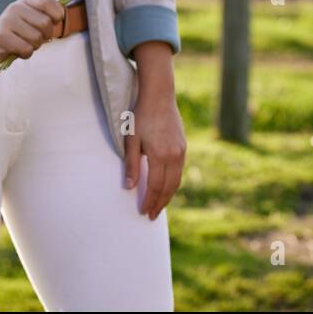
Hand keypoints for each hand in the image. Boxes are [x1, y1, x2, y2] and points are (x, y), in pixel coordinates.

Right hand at [0, 0, 65, 65]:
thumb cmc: (16, 36)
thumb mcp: (30, 20)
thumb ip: (45, 16)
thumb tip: (62, 15)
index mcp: (24, 1)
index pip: (48, 0)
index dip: (57, 13)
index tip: (55, 22)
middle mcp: (15, 8)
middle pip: (46, 23)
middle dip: (45, 36)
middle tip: (35, 39)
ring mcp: (7, 21)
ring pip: (37, 38)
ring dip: (35, 46)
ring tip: (24, 44)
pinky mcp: (2, 36)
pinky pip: (27, 49)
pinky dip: (26, 54)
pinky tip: (17, 51)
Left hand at [124, 43, 185, 219]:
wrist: (159, 96)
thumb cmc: (141, 116)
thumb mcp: (131, 139)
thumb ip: (131, 164)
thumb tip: (129, 187)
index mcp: (160, 155)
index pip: (155, 186)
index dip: (150, 201)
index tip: (143, 212)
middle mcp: (174, 155)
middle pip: (169, 187)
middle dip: (160, 204)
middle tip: (152, 216)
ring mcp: (181, 151)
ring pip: (176, 181)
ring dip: (168, 196)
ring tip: (159, 206)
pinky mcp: (183, 147)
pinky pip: (179, 171)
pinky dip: (173, 183)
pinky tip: (166, 187)